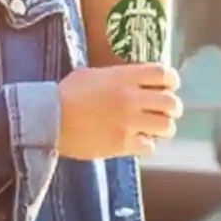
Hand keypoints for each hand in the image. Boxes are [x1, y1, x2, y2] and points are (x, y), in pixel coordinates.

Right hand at [57, 63, 181, 159]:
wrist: (48, 119)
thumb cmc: (66, 94)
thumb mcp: (93, 74)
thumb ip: (118, 76)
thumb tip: (133, 79)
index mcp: (124, 77)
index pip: (163, 74)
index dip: (171, 81)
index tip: (169, 86)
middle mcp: (131, 98)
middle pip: (171, 102)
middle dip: (172, 108)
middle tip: (166, 112)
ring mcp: (128, 122)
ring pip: (166, 127)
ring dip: (162, 128)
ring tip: (154, 130)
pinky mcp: (122, 144)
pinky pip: (149, 146)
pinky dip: (146, 145)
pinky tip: (137, 142)